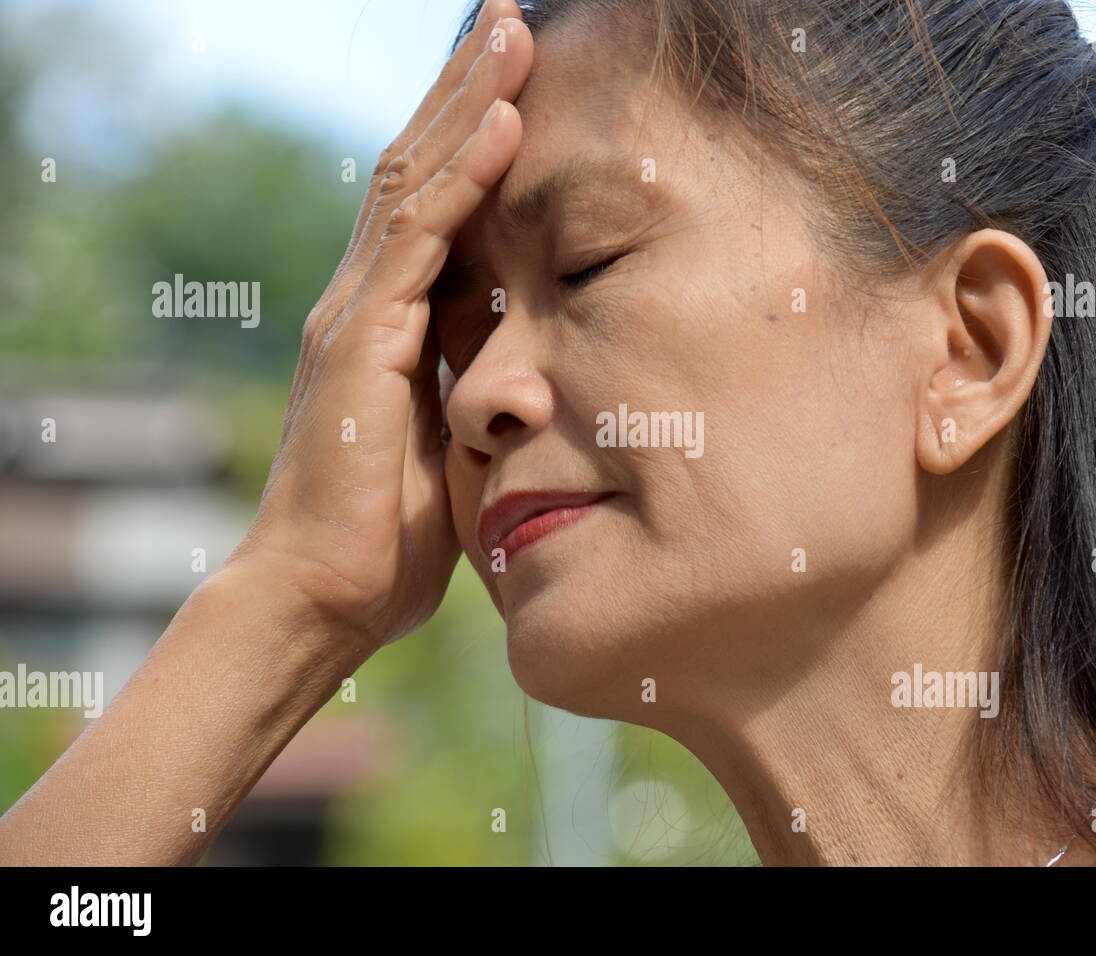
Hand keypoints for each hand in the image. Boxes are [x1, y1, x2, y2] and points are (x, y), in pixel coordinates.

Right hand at [231, 1, 533, 649]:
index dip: (469, 137)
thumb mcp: (453, 441)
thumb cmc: (388, 534)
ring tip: (511, 34)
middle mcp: (365, 300)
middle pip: (416, 168)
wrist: (323, 595)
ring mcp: (357, 315)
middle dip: (466, 91)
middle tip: (510, 20)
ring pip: (414, 182)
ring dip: (468, 105)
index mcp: (388, 320)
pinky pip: (418, 242)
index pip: (431, 203)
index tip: (518, 82)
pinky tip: (503, 125)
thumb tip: (519, 358)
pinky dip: (462, 180)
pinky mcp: (360, 343)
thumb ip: (474, 386)